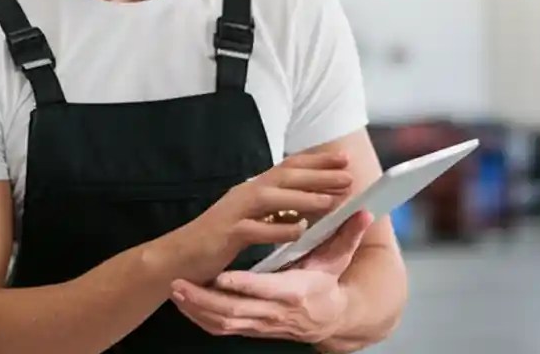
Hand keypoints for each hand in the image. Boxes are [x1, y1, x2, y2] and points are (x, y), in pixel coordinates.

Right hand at [162, 151, 352, 282]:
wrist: (178, 256)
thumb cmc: (217, 239)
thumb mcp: (250, 219)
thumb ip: (274, 211)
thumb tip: (304, 207)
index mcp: (252, 189)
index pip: (288, 168)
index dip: (316, 163)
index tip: (344, 160)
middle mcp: (245, 193)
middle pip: (285, 177)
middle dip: (318, 175)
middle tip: (348, 175)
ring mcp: (235, 212)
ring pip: (272, 198)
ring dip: (303, 198)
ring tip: (331, 201)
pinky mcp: (227, 234)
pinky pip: (256, 229)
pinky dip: (279, 229)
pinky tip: (299, 231)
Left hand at [169, 210, 374, 342]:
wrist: (331, 320)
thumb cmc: (329, 284)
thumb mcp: (337, 259)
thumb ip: (347, 235)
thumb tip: (364, 212)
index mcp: (294, 292)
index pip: (265, 290)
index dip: (242, 286)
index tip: (221, 276)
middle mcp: (274, 313)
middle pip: (235, 312)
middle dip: (204, 300)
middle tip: (180, 283)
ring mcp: (261, 324)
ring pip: (223, 322)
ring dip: (196, 309)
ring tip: (176, 291)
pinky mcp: (252, 328)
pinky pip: (221, 328)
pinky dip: (200, 319)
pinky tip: (183, 304)